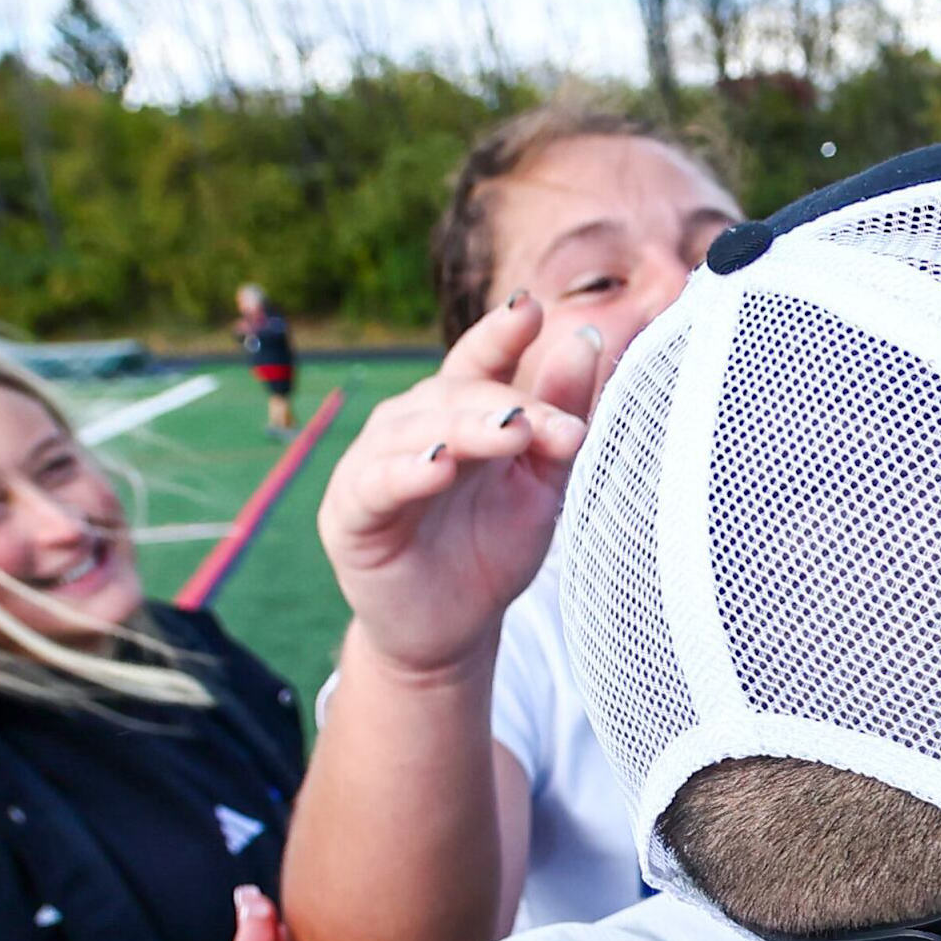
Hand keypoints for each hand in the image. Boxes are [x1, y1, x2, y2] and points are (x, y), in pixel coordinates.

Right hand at [312, 291, 606, 683]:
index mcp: (457, 414)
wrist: (452, 630)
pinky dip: (408, 471)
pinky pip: (378, 482)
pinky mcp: (351, 510)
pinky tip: (439, 466)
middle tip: (543, 422)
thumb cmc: (491, 549)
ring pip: (416, 431)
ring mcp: (375, 464)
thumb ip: (559, 417)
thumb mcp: (540, 483)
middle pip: (455, 398)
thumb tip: (590, 337)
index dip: (501, 334)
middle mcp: (411, 426)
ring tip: (507, 434)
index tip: (531, 309)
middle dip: (503, 406)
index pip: (479, 362)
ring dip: (464, 430)